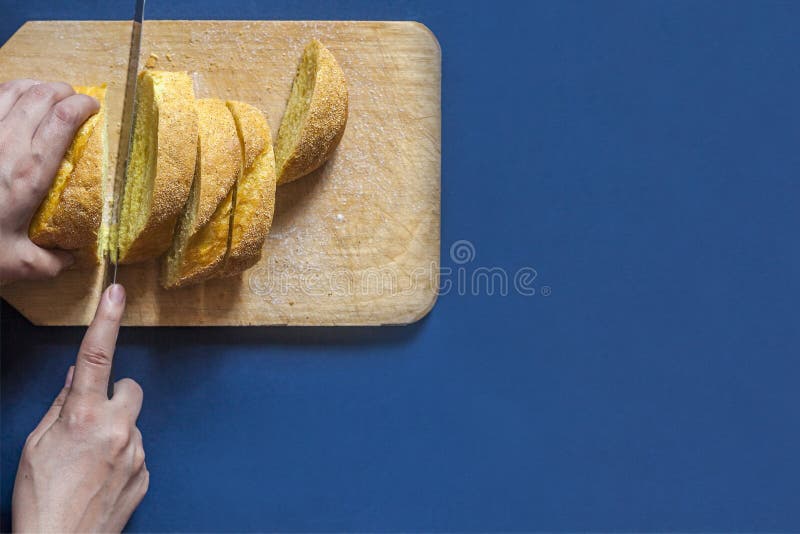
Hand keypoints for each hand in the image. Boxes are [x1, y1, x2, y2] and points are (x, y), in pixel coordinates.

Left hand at [0, 79, 98, 284]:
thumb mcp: (18, 264)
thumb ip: (51, 261)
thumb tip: (69, 255)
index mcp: (29, 173)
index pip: (63, 118)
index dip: (83, 105)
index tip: (94, 108)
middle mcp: (6, 145)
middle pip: (41, 95)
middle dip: (63, 90)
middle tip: (74, 99)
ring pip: (13, 89)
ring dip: (35, 86)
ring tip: (46, 95)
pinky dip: (7, 93)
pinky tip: (12, 102)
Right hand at [12, 284, 148, 532]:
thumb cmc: (39, 498)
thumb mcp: (35, 446)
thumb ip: (60, 407)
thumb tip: (75, 378)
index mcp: (84, 417)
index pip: (97, 356)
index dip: (107, 320)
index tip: (118, 293)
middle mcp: (119, 429)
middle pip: (131, 388)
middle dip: (114, 396)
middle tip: (90, 421)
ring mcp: (137, 452)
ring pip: (133, 423)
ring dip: (117, 431)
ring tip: (89, 462)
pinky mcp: (146, 473)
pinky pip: (137, 451)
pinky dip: (123, 457)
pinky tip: (100, 478)